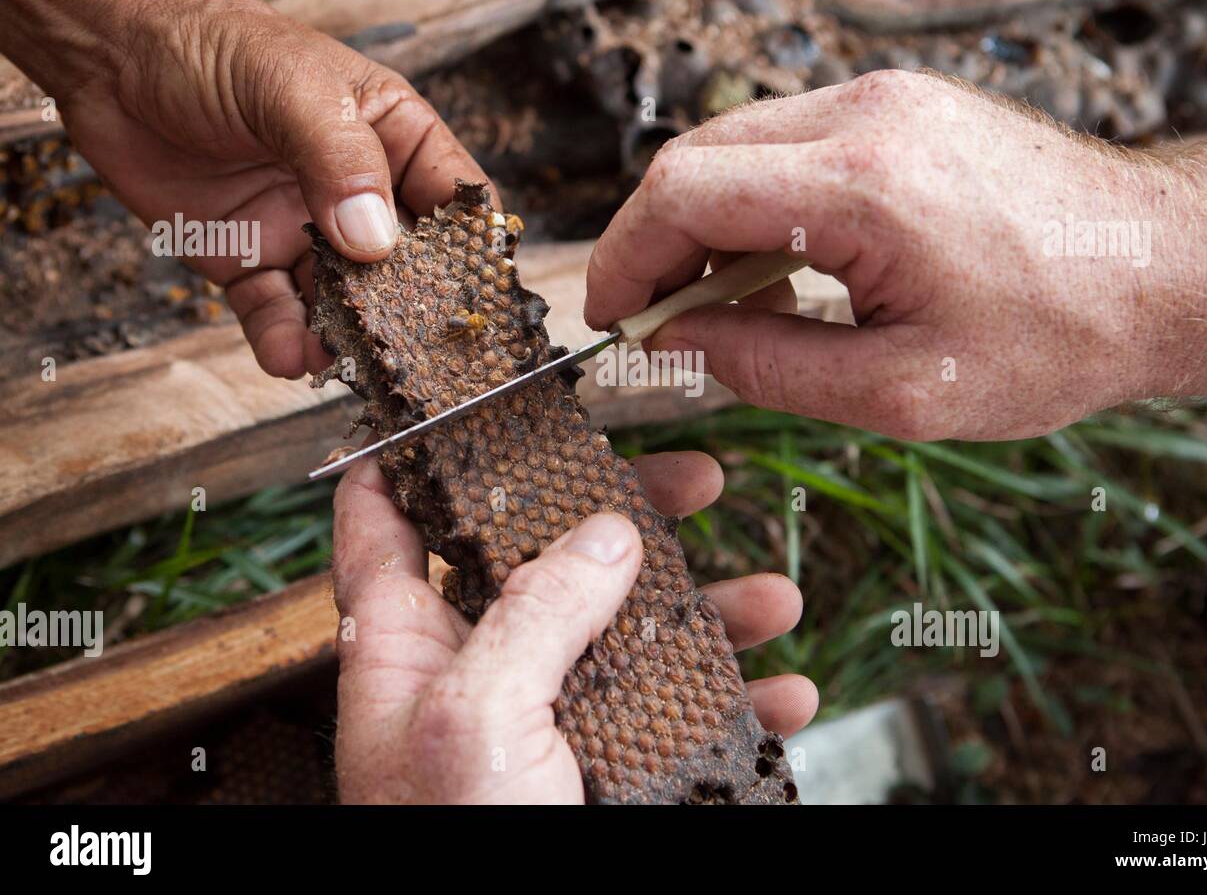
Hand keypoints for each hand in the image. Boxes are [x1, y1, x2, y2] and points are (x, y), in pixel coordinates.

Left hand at [3, 0, 485, 379]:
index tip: (478, 297)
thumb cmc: (213, 45)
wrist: (110, 55)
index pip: (455, 199)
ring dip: (349, 336)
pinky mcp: (251, 260)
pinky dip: (285, 340)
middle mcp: (358, 192)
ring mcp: (306, 231)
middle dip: (413, 310)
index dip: (472, 248)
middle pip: (407, 266)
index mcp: (393, 139)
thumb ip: (340, 161)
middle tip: (418, 351)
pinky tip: (291, 355)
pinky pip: (277, 313)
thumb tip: (374, 242)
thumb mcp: (292, 87)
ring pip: (345, 301)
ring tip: (348, 361)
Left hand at [331, 451, 816, 803]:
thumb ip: (539, 611)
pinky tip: (783, 692)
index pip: (385, 519)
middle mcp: (476, 667)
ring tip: (774, 597)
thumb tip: (606, 533)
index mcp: (409, 642)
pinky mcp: (601, 767)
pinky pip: (677, 716)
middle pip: (549, 555)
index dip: (413, 450)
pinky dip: (736, 700)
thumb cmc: (455, 848)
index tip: (461, 397)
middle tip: (698, 478)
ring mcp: (544, 719)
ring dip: (713, 612)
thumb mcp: (477, 715)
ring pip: (632, 634)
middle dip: (628, 513)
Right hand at [585, 70, 1206, 439]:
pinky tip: (778, 267)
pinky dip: (758, 203)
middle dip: (656, 242)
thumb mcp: (901, 390)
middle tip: (655, 321)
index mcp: (861, 184)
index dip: (625, 256)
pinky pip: (791, 144)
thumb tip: (677, 342)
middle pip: (698, 156)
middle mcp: (866, 114)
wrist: (1166, 272)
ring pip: (739, 145)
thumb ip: (767, 365)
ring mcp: (887, 99)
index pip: (683, 191)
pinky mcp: (903, 107)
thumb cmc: (1057, 337)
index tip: (612, 316)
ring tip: (717, 305)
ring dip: (707, 223)